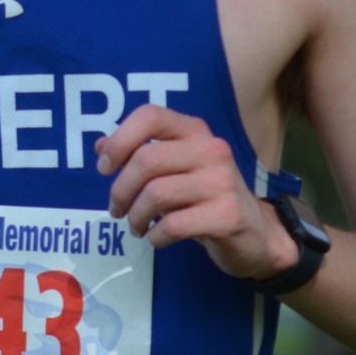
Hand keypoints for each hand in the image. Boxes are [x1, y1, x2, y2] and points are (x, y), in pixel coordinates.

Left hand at [94, 104, 298, 280]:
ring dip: (136, 216)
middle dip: (120, 189)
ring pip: (156, 194)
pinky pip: (173, 225)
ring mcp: (222, 182)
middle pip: (146, 160)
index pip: (150, 116)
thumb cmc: (206, 197)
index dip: (119, 140)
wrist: (255, 234)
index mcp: (195, 131)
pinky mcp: (227, 216)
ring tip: (136, 226)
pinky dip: (155, 236)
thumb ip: (141, 153)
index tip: (105, 168)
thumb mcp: (176, 169)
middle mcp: (211, 149)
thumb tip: (100, 145)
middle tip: (116, 209)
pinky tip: (156, 238)